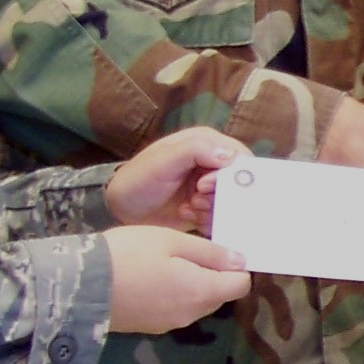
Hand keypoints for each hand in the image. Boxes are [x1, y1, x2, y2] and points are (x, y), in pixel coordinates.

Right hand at [104, 225, 250, 335]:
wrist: (80, 286)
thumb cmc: (129, 254)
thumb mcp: (171, 241)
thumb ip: (210, 252)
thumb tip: (241, 262)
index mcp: (202, 292)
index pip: (241, 285)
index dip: (236, 266)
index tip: (219, 249)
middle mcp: (192, 314)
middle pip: (219, 295)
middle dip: (213, 274)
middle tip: (187, 250)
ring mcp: (170, 324)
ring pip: (196, 303)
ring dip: (191, 284)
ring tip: (165, 261)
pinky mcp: (150, 327)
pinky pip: (175, 309)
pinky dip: (172, 295)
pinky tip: (150, 278)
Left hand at [105, 126, 245, 231]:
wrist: (123, 210)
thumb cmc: (139, 180)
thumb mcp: (163, 161)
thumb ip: (196, 150)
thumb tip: (231, 156)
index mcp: (207, 143)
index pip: (239, 157)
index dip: (231, 174)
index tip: (204, 186)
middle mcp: (214, 163)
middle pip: (240, 182)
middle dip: (221, 196)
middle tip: (197, 200)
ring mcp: (213, 187)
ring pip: (233, 203)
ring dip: (213, 210)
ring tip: (189, 208)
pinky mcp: (209, 207)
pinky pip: (224, 217)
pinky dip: (209, 221)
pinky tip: (188, 216)